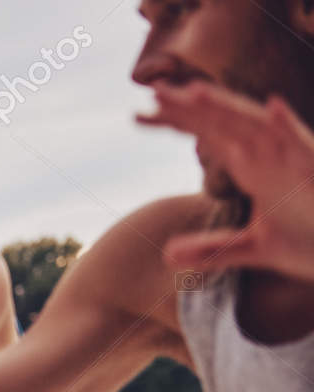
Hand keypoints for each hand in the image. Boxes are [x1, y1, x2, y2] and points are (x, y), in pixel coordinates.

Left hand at [140, 82, 313, 280]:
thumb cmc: (309, 239)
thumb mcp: (251, 249)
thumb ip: (211, 250)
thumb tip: (167, 256)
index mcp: (251, 165)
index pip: (207, 136)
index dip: (177, 122)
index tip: (139, 114)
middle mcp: (267, 155)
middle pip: (221, 124)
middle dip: (190, 107)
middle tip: (153, 91)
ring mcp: (291, 158)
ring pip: (256, 127)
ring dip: (228, 108)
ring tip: (196, 92)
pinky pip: (302, 142)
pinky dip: (287, 125)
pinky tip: (273, 107)